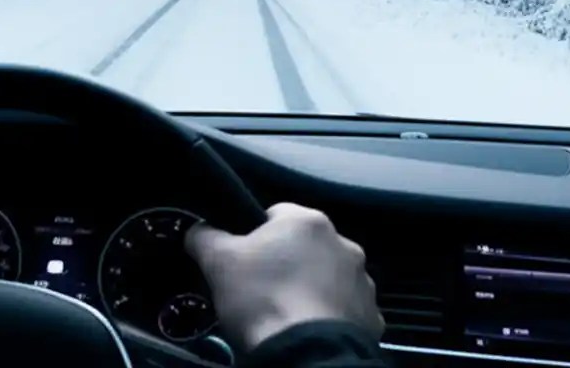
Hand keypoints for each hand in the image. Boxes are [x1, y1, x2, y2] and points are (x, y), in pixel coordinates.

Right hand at [185, 203, 382, 351]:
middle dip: (285, 263)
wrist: (306, 353)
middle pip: (304, 247)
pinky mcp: (370, 317)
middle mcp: (343, 244)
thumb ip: (205, 235)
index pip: (275, 215)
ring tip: (286, 313)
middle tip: (259, 289)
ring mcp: (362, 281)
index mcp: (307, 221)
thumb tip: (198, 229)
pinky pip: (344, 310)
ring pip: (327, 278)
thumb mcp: (218, 261)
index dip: (253, 237)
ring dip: (310, 289)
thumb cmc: (262, 298)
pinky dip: (328, 317)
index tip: (242, 261)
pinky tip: (308, 330)